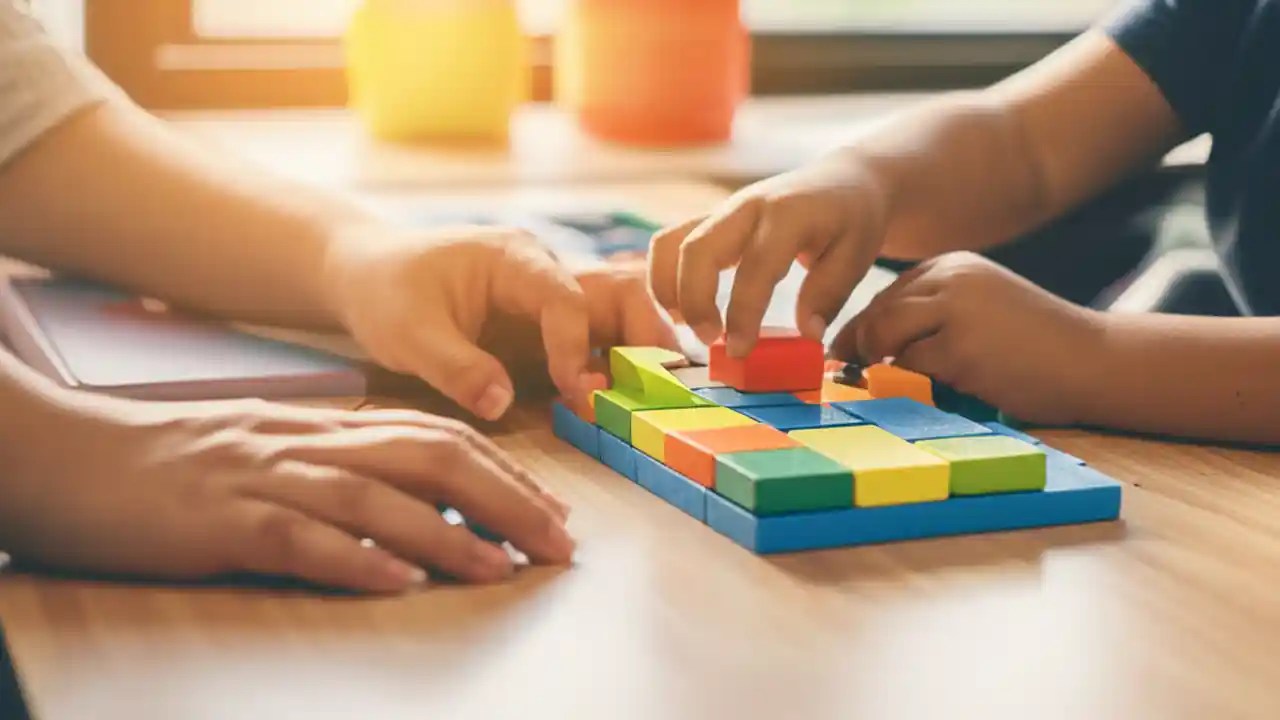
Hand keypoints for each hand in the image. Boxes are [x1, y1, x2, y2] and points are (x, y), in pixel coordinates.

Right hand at [0, 396, 573, 592]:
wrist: (72, 457)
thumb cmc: (175, 464)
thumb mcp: (271, 452)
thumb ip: (338, 469)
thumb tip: (414, 509)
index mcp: (326, 429)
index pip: (437, 439)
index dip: (504, 474)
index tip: (552, 512)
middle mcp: (309, 444)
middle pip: (429, 459)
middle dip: (506, 500)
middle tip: (560, 543)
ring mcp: (266, 478)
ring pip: (377, 497)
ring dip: (450, 536)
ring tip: (505, 567)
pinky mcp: (223, 520)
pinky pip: (301, 538)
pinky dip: (358, 560)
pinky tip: (403, 583)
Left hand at [323, 226, 673, 420]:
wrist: (371, 273)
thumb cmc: (386, 293)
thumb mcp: (406, 334)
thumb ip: (454, 368)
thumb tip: (502, 403)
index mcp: (513, 258)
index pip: (566, 297)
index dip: (575, 347)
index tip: (576, 393)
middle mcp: (546, 268)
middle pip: (621, 289)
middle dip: (646, 337)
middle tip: (659, 391)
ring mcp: (554, 293)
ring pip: (623, 309)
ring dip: (643, 350)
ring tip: (653, 398)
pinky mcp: (552, 321)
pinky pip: (603, 334)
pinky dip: (622, 362)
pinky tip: (628, 398)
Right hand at [648, 152, 889, 356]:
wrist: (844, 178)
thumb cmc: (852, 219)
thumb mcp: (857, 255)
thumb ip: (828, 294)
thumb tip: (806, 336)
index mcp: (787, 215)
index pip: (756, 266)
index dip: (743, 312)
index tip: (740, 350)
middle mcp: (746, 207)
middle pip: (696, 249)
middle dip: (693, 301)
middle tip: (709, 341)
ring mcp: (722, 211)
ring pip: (670, 242)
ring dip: (667, 288)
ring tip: (685, 325)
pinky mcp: (709, 220)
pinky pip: (669, 242)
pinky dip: (664, 277)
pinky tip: (681, 309)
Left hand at [834, 252, 1103, 423]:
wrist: (1094, 360)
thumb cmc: (1034, 345)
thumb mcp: (979, 309)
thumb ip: (931, 315)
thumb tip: (864, 348)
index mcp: (953, 265)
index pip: (887, 294)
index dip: (864, 329)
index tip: (852, 357)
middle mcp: (951, 278)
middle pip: (878, 312)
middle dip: (860, 348)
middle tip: (851, 378)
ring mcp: (956, 310)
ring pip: (886, 337)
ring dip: (883, 366)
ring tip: (894, 385)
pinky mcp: (960, 348)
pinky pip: (910, 367)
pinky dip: (911, 384)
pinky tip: (931, 393)